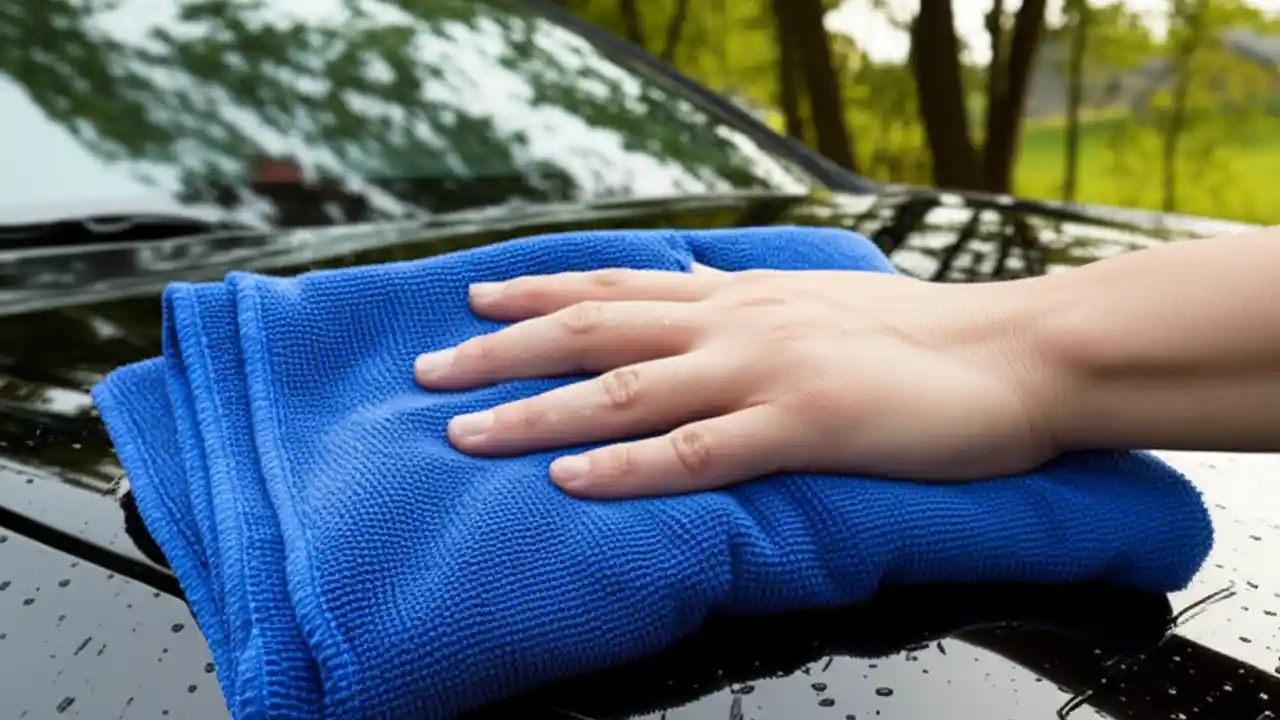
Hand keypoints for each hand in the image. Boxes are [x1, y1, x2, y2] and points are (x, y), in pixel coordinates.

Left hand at [414, 265, 1056, 497]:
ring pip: (625, 390)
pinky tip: (568, 479)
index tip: (473, 297)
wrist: (1017, 353)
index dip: (536, 290)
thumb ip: (750, 303)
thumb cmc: (922, 337)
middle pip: (593, 330)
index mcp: (741, 294)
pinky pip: (696, 451)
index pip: (616, 285)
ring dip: (536, 411)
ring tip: (464, 432)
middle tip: (430, 369)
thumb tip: (693, 301)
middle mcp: (736, 321)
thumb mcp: (819, 299)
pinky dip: (626, 466)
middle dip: (502, 349)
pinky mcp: (803, 427)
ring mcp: (765, 371)